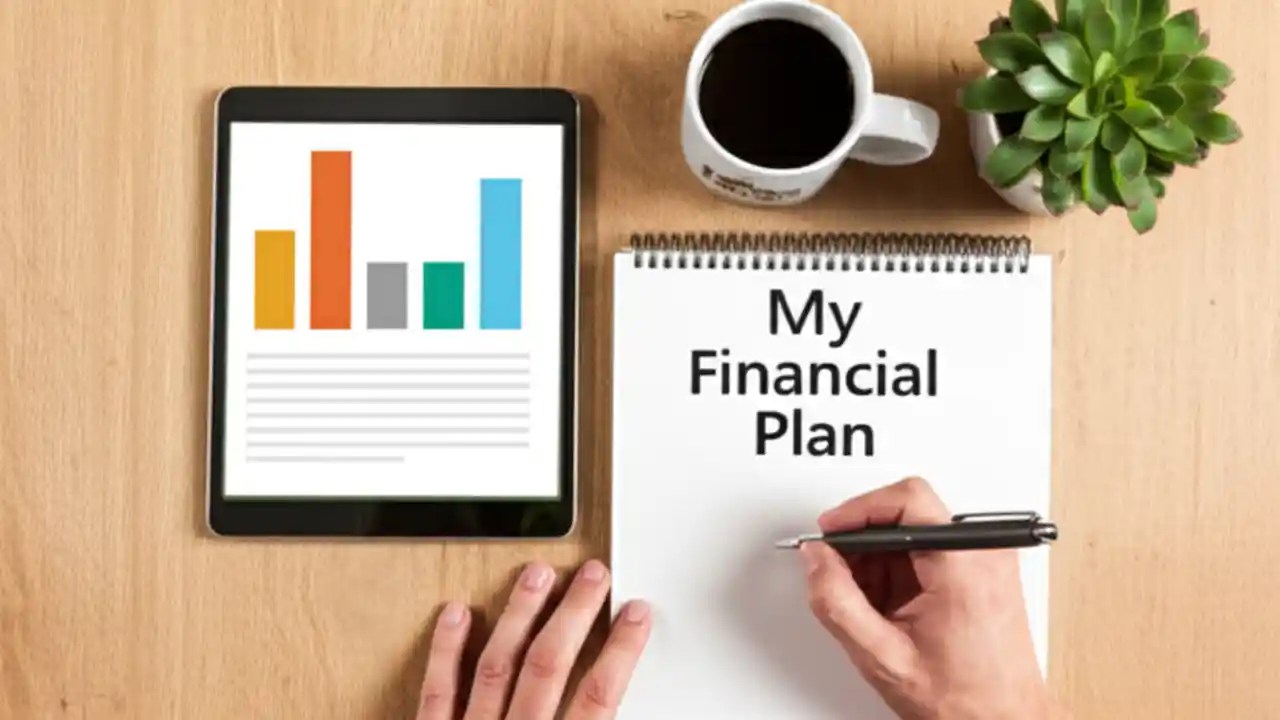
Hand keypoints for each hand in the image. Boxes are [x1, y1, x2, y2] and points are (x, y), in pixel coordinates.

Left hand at [414, 559, 650, 719]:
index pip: (598, 697)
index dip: (621, 651)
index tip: (635, 615)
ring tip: (536, 574)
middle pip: (548, 666)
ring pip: (498, 665)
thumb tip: (628, 709)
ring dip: (519, 614)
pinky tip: (457, 614)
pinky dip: (446, 651)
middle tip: (592, 576)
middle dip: (574, 613)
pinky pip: (438, 692)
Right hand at [800, 477, 1061, 719]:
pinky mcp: (984, 569)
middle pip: (908, 511)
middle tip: (840, 572)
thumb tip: (817, 560)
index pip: (908, 499)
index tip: (832, 530)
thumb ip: (837, 602)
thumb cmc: (963, 699)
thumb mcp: (882, 656)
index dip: (859, 509)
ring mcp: (988, 560)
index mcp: (963, 567)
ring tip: (870, 602)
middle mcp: (983, 553)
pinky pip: (929, 549)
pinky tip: (890, 604)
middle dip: (864, 539)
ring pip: (915, 529)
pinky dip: (899, 568)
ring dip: (880, 557)